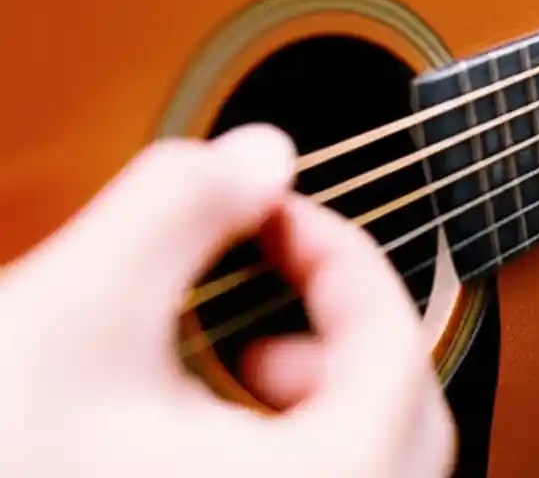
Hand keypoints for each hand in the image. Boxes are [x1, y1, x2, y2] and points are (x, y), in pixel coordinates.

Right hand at [0, 126, 454, 476]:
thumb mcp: (72, 309)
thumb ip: (180, 202)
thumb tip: (262, 151)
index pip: (395, 346)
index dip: (342, 252)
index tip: (276, 215)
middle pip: (407, 418)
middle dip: (345, 331)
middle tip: (269, 288)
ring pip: (369, 468)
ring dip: (324, 396)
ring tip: (238, 362)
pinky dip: (297, 453)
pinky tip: (202, 435)